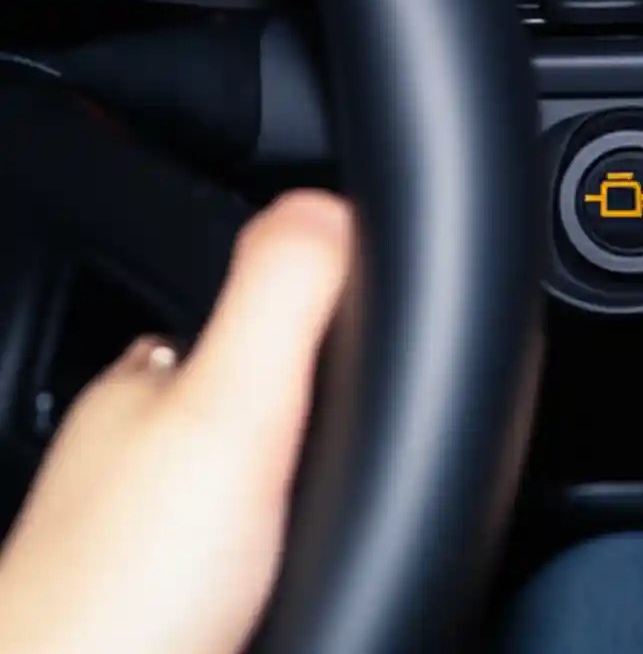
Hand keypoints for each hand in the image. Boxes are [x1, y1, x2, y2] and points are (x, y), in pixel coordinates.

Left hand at [0, 191, 350, 653]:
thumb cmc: (129, 593)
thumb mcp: (230, 414)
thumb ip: (277, 305)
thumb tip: (325, 201)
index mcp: (152, 387)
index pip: (230, 307)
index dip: (302, 295)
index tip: (357, 292)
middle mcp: (135, 450)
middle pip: (228, 385)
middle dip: (295, 385)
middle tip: (361, 391)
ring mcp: (144, 526)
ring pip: (227, 464)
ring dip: (283, 460)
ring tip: (338, 465)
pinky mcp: (168, 593)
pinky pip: (228, 532)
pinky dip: (265, 527)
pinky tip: (288, 550)